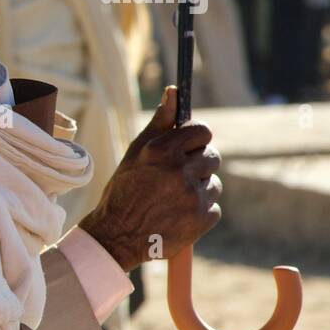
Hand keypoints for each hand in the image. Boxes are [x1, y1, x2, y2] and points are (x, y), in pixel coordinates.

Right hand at [78, 85, 221, 272]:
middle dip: (197, 164)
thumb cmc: (124, 190)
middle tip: (175, 176)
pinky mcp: (203, 219)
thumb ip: (160, 123)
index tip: (187, 146)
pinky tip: (177, 214)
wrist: (116, 237)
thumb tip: (174, 93)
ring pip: (213, 183)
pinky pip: (213, 207)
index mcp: (161, 152)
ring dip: (198, 188)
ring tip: (172, 198)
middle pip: (211, 156)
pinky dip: (199, 210)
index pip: (202, 131)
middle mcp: (179, 172)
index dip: (195, 138)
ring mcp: (193, 197)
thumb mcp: (136, 153)